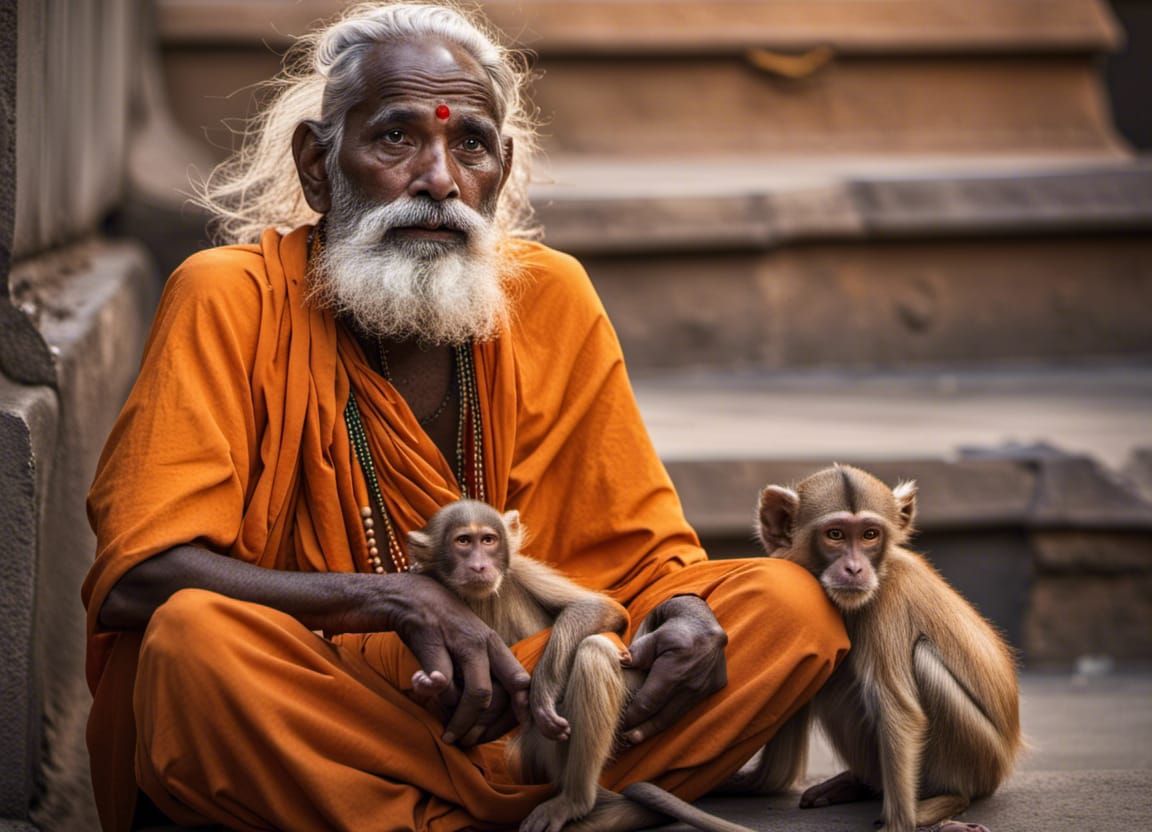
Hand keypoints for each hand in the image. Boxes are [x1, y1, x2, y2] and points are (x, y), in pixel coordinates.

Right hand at [394, 573, 529, 745]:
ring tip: (448, 734)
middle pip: (494, 697)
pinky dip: (434, 697)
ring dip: (460, 721)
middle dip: (480, 727)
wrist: (407, 595)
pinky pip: (442, 684)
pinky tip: (425, 692)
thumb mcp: (464, 647)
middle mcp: (482, 643)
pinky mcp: (432, 641)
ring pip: (475, 695)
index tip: (513, 730)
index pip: (520, 680)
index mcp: (493, 644)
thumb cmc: (439, 627)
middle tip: (465, 740)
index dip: (522, 710)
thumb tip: (488, 718)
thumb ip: (477, 675)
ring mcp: (459, 641)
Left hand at [620, 595, 727, 744]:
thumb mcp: (653, 633)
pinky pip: (689, 707)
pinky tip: (657, 722)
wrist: (703, 619)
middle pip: (663, 715)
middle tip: (624, 741)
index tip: (618, 723)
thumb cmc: (672, 626)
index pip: (649, 701)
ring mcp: (706, 687)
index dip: (633, 715)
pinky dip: (672, 715)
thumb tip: (620, 664)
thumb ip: (637, 652)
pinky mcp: (714, 688)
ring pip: (677, 715)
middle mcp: (694, 682)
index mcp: (676, 667)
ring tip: (636, 737)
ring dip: (656, 726)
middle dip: (642, 729)